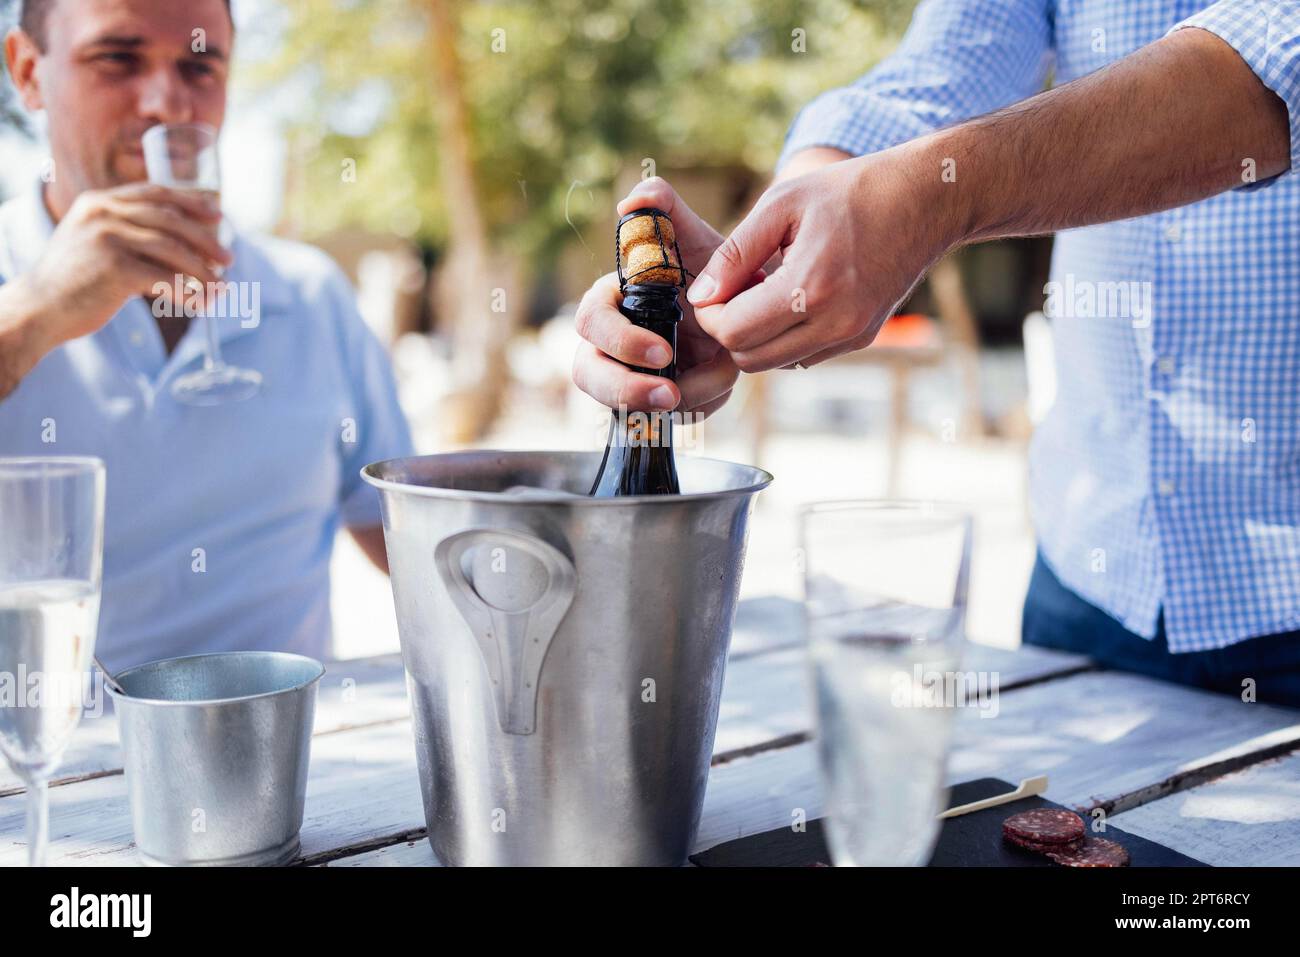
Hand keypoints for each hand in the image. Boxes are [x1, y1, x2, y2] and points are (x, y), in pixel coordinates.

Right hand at [14, 183, 230, 350]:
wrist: (40, 308)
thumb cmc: (74, 280)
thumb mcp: (94, 242)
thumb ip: (127, 232)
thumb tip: (185, 244)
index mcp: (99, 202)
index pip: (155, 193)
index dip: (191, 203)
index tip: (218, 216)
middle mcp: (103, 213)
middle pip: (171, 220)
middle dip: (206, 240)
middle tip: (228, 259)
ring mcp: (108, 238)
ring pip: (173, 251)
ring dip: (203, 272)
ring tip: (221, 287)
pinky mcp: (116, 268)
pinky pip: (167, 280)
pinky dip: (190, 293)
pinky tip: (203, 304)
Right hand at [571, 178, 743, 417]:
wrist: (748, 303)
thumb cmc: (710, 268)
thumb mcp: (693, 236)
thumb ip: (664, 210)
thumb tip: (634, 199)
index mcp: (611, 301)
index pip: (590, 323)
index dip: (619, 341)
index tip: (660, 351)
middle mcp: (611, 342)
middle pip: (588, 374)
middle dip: (623, 389)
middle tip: (668, 395)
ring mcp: (631, 374)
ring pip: (619, 405)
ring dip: (657, 406)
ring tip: (695, 396)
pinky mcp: (657, 399)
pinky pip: (661, 419)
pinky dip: (692, 408)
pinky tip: (715, 389)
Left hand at [687, 142, 953, 371]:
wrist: (924, 200)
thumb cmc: (849, 192)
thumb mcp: (781, 205)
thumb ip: (734, 254)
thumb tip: (700, 296)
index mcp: (810, 288)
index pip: (733, 332)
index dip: (709, 314)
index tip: (711, 288)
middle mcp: (834, 323)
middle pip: (749, 358)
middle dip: (729, 329)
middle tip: (735, 289)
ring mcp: (850, 336)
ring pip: (775, 363)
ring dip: (756, 336)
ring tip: (764, 290)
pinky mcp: (861, 339)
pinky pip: (802, 356)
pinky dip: (785, 337)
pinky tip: (792, 298)